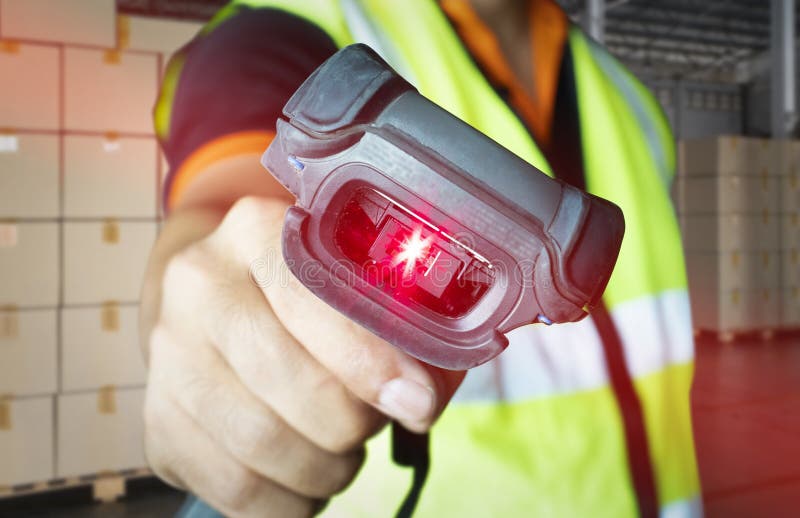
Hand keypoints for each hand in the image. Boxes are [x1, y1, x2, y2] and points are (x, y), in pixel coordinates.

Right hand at [141, 196, 464, 516]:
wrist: (215, 300)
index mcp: (256, 231)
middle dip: (353, 424)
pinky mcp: (158, 418)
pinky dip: (287, 503)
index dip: (374, 362)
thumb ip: (402, 320)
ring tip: (344, 455)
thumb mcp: (352, 277)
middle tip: (375, 426)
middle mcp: (200, 284)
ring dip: (325, 469)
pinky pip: (231, 487)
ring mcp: (169, 353)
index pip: (316, 302)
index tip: (418, 404)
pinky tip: (308, 485)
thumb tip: (427, 395)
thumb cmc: (307, 295)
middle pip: (292, 383)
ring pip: (261, 444)